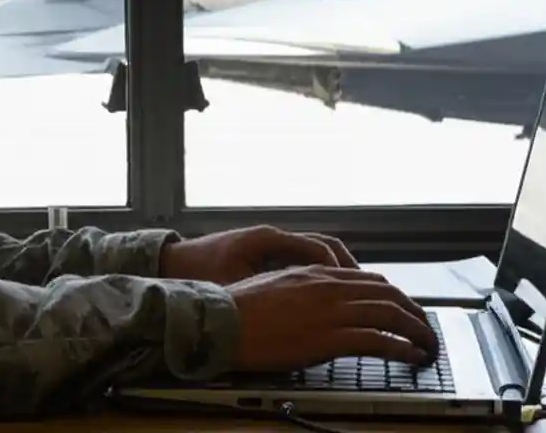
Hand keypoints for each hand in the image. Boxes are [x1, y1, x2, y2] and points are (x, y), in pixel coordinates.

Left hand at [158, 225, 357, 284]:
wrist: (173, 262)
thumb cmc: (199, 273)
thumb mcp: (234, 286)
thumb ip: (267, 295)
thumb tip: (299, 309)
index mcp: (268, 239)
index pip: (319, 248)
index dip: (341, 271)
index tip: (357, 292)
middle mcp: (274, 236)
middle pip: (327, 246)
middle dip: (351, 270)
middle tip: (372, 295)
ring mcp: (272, 242)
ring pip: (318, 252)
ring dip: (339, 271)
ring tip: (357, 296)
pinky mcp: (268, 253)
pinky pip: (304, 258)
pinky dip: (322, 273)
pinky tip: (329, 296)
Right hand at [226, 265, 438, 369]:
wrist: (223, 320)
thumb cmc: (239, 307)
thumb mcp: (276, 284)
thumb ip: (301, 288)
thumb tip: (312, 302)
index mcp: (317, 273)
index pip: (367, 279)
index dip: (391, 294)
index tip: (401, 307)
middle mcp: (330, 287)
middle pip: (387, 293)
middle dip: (412, 310)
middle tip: (422, 326)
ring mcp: (333, 312)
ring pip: (390, 314)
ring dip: (416, 329)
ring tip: (427, 343)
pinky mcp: (331, 338)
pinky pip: (379, 340)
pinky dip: (402, 348)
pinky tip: (412, 356)